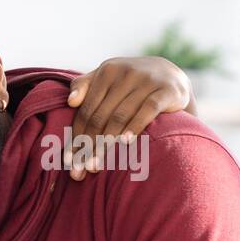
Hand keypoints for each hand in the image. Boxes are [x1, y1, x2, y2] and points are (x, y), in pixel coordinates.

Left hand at [66, 56, 193, 177]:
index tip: (68, 161)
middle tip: (81, 169)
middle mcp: (126, 72)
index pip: (86, 110)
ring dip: (106, 143)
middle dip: (88, 146)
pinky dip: (134, 127)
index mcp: (107, 71)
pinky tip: (124, 142)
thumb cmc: (130, 83)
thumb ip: (85, 85)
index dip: (76, 137)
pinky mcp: (167, 90)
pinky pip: (147, 110)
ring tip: (96, 164)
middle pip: (100, 116)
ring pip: (120, 116)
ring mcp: (147, 80)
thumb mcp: (108, 79)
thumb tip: (70, 101)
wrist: (171, 76)